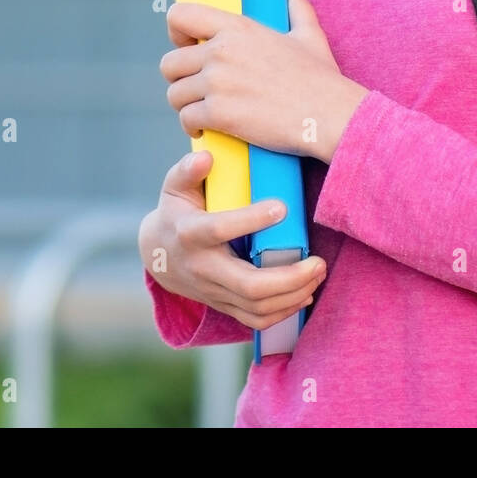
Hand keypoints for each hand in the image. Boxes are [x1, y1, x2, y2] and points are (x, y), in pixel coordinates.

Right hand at [140, 150, 327, 329]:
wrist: (157, 256)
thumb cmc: (175, 212)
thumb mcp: (175, 187)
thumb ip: (188, 170)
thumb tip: (207, 157)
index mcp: (189, 234)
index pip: (220, 230)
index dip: (250, 220)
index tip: (283, 207)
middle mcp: (202, 268)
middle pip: (248, 285)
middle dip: (289, 277)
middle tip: (319, 261)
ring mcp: (213, 292)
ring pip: (257, 307)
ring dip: (294, 295)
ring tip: (318, 273)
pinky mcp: (223, 305)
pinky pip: (256, 320)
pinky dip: (284, 312)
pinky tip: (306, 294)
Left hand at [161, 0, 368, 162]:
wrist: (329, 115)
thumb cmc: (321, 79)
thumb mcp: (310, 36)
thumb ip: (298, 10)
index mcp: (238, 28)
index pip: (181, 15)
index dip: (177, 32)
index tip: (188, 47)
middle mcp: (221, 51)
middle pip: (169, 63)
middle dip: (180, 79)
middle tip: (198, 90)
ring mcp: (217, 83)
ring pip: (175, 95)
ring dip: (186, 106)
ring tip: (204, 113)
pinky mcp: (219, 114)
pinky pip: (187, 119)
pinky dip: (194, 128)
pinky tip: (209, 130)